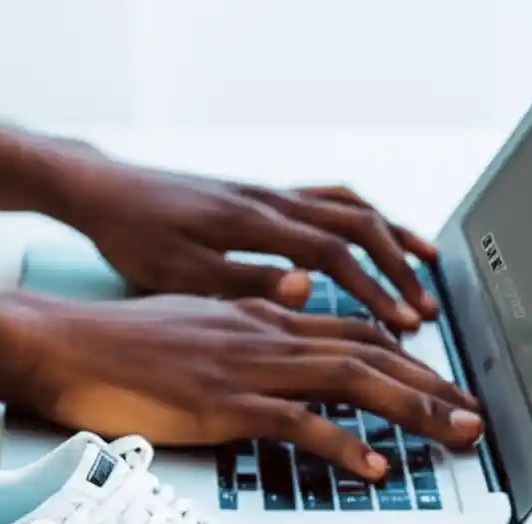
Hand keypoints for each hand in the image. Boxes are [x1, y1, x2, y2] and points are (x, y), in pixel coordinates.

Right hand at [13, 295, 481, 479]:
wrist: (62, 343)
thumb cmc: (123, 341)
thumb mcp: (200, 321)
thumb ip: (250, 327)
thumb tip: (289, 335)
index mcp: (265, 315)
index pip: (356, 332)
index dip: (409, 360)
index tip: (442, 386)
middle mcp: (268, 333)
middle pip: (373, 354)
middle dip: (434, 386)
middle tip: (475, 416)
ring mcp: (249, 367)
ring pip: (353, 382)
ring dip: (413, 409)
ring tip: (455, 435)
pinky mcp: (224, 403)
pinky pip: (298, 425)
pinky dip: (342, 447)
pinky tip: (373, 468)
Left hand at [54, 153, 437, 331]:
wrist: (104, 191)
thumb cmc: (134, 235)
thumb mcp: (179, 271)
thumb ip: (247, 282)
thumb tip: (308, 290)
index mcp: (254, 223)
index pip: (335, 255)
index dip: (375, 291)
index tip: (404, 325)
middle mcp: (272, 201)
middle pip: (358, 227)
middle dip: (399, 272)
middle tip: (427, 312)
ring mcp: (271, 195)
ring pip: (351, 208)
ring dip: (392, 239)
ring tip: (426, 268)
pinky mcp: (264, 197)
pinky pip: (329, 199)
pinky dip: (363, 219)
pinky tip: (375, 236)